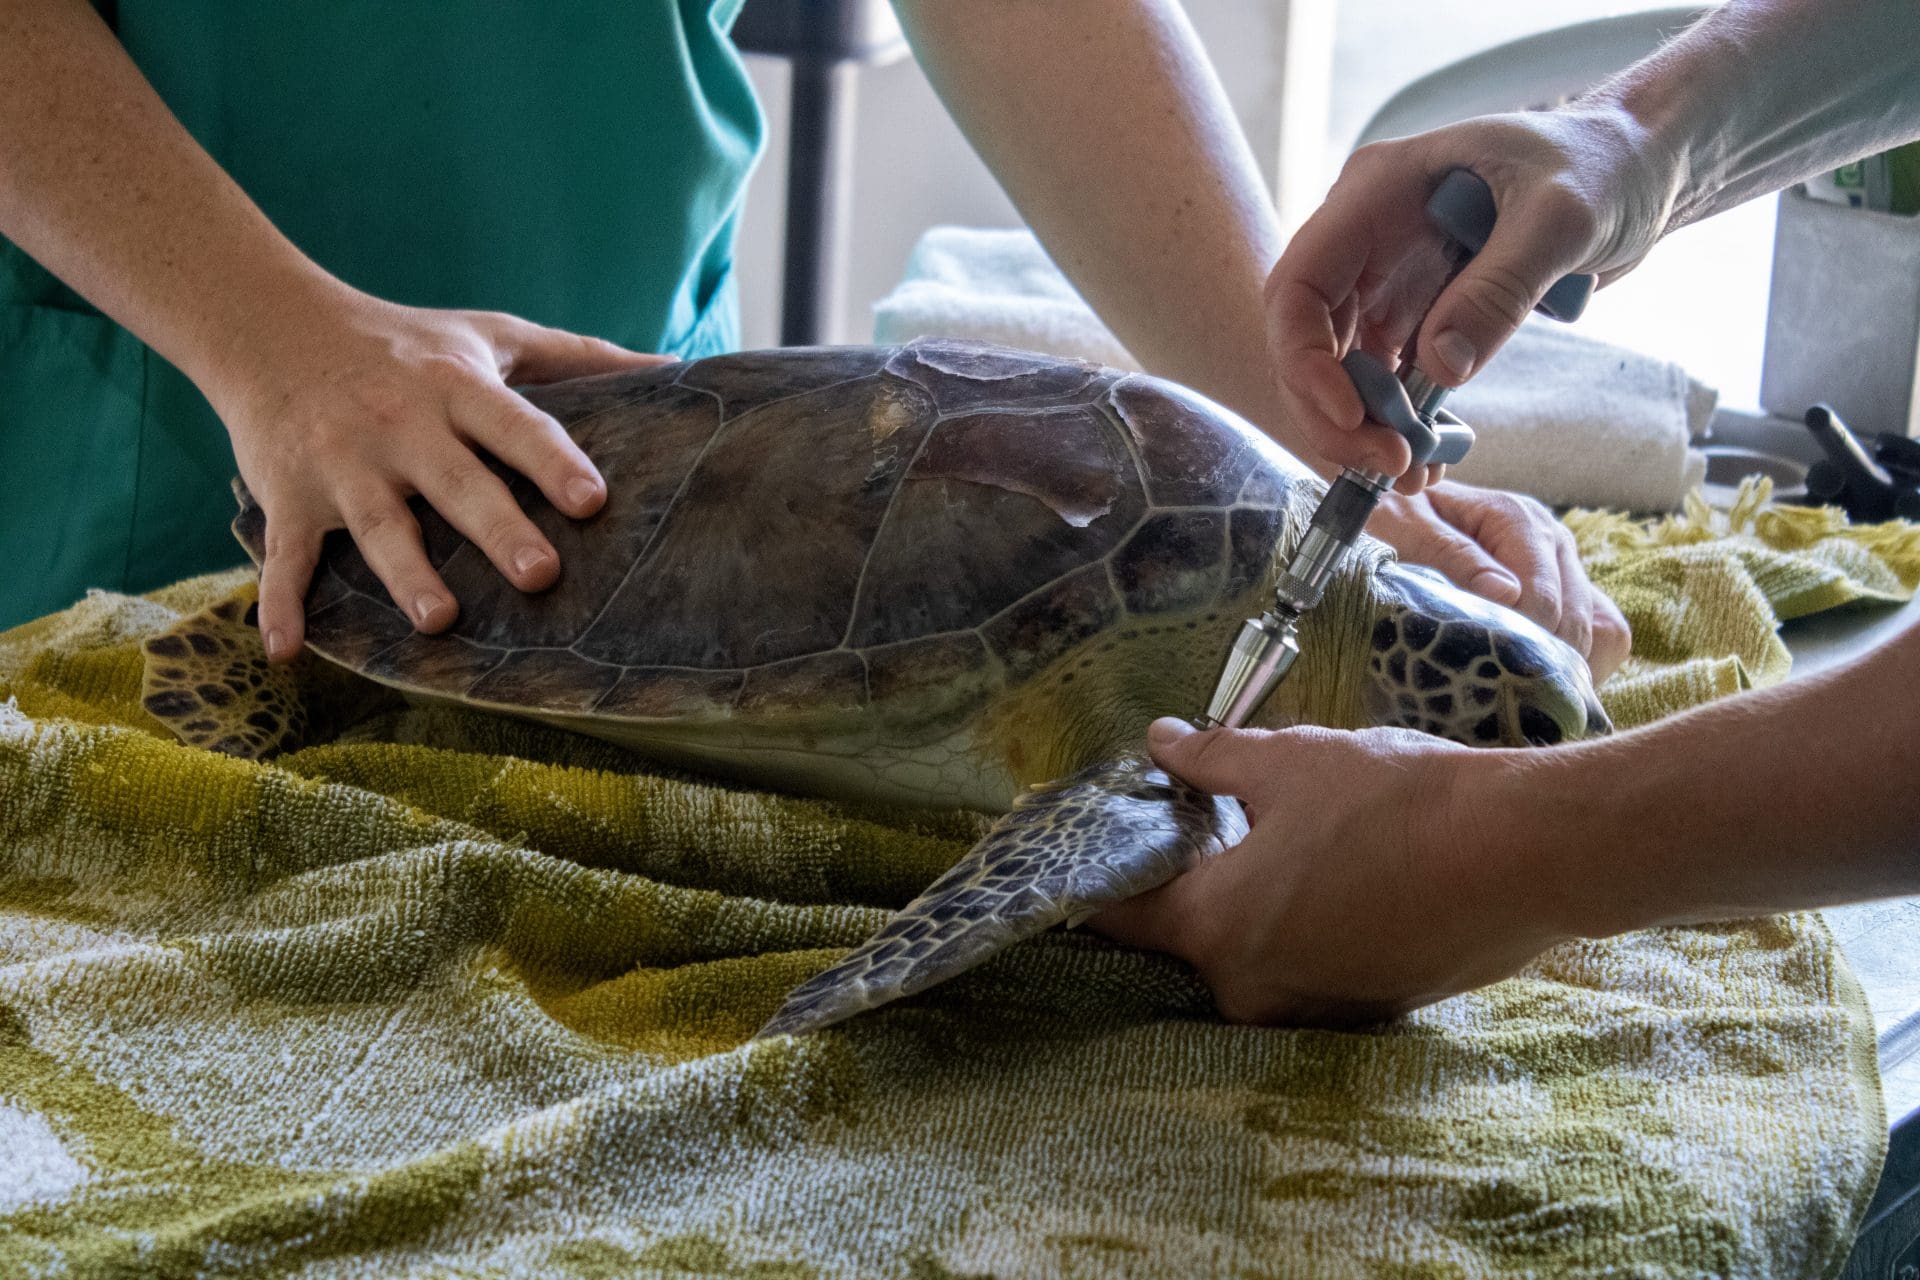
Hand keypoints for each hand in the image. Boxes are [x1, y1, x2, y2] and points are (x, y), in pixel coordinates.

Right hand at [206, 282, 668, 659]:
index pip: (513, 425)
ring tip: (440, 620)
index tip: (592, 500)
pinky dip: (280, 603)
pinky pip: (284, 556)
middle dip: (496, 529)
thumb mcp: (490, 334)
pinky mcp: (289, 497)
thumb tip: (672, 367)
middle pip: (456, 483)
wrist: (269, 323)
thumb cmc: (406, 342)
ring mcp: (341, 465)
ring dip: (407, 575)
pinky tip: (285, 650)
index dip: (553, 461)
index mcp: (455, 389)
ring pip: (379, 526)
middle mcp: (400, 426)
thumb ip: (577, 357)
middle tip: (542, 576)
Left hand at [1094, 718, 1567, 1024]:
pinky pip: (1310, 964)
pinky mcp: (1371, 1008)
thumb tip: (1160, 741)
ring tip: (1278, 836)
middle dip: (1191, 880)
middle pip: (1189, 935)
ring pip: (1255, 951)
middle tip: (1198, 820)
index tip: (1085, 848)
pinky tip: (1338, 870)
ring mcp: (1314, 1007)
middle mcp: (1253, 989)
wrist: (1530, 853)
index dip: (1099, 877)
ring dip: (1256, 902)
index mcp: (1216, 930)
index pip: (1122, 915)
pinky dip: (1310, 924)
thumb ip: (1212, 759)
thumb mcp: (1292, 761)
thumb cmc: (1400, 802)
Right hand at [1264, 105, 1678, 486]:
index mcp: (1375, 193)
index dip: (1306, 357)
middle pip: (1309, 340)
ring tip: (1413, 476)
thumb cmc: (1600, 165)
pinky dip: (1404, 423)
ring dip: (1366, 429)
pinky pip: (1392, 380)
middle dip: (1334, 411)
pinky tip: (1431, 460)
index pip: (1299, 284)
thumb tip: (1440, 368)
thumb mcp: (1560, 219)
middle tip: (1386, 463)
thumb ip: (1499, 288)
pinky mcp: (1421, 313)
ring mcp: (1390, 279)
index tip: (1352, 415)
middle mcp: (1366, 239)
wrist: (1639, 170)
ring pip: (1344, 370)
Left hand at [1368, 481, 1629, 680]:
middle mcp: (1553, 541)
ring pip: (1605, 633)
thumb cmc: (1390, 517)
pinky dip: (1581, 666)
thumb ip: (1452, 557)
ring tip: (1521, 694)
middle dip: (1543, 664)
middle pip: (1580, 623)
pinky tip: (1538, 682)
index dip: (1517, 642)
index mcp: (1518, 520)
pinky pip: (1603, 638)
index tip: (1479, 669)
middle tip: (1496, 693)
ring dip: (1571, 670)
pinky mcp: (1568, 593)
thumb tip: (1507, 595)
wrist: (1390, 506)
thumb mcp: (1403, 529)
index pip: (1543, 600)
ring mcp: (1565, 568)